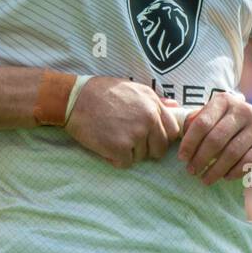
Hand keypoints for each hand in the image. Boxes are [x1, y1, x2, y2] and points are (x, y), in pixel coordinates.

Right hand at [64, 78, 181, 168]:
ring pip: (141, 156)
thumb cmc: (102, 92)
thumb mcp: (134, 88)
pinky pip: (125, 163)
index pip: (173, 131)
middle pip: (160, 148)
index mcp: (153, 104)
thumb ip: (156, 101)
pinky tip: (105, 145)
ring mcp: (135, 134)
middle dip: (147, 149)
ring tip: (113, 137)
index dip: (161, 137)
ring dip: (128, 152)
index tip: (150, 138)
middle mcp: (149, 118)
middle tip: (129, 142)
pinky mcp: (120, 147)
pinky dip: (115, 158)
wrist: (75, 98)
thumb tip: (176, 106)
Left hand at [177, 91, 251, 186]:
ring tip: (205, 179)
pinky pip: (248, 161)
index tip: (182, 158)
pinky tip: (225, 177)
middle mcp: (243, 109)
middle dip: (200, 158)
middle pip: (216, 138)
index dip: (189, 143)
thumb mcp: (213, 119)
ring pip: (231, 152)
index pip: (202, 123)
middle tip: (191, 171)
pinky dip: (234, 172)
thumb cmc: (228, 127)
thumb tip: (177, 134)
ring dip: (215, 169)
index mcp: (224, 101)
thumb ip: (195, 122)